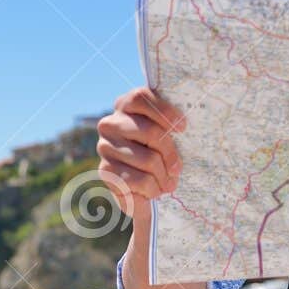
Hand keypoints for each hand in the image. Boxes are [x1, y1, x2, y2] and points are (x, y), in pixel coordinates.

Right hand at [96, 86, 186, 216]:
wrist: (140, 187)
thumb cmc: (159, 152)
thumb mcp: (166, 134)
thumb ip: (170, 125)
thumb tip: (183, 126)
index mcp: (126, 105)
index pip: (142, 98)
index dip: (165, 111)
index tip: (183, 128)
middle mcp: (110, 123)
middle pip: (151, 132)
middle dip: (170, 154)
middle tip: (178, 169)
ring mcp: (105, 146)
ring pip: (148, 159)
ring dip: (164, 176)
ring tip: (168, 183)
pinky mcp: (105, 170)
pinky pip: (139, 180)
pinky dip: (153, 189)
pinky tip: (155, 190)